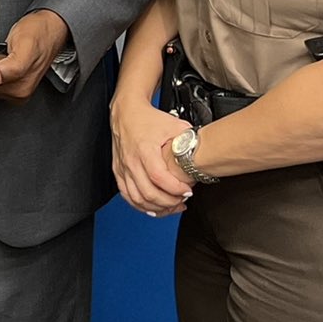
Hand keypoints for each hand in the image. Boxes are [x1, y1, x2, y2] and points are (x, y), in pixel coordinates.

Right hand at [110, 97, 193, 216]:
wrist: (127, 113)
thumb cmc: (148, 119)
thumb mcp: (174, 125)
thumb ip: (189, 140)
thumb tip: (204, 152)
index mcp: (144, 149)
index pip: (158, 177)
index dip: (175, 188)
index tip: (187, 191)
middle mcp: (131, 161)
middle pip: (148, 193)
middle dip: (169, 202)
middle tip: (182, 201)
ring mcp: (123, 168)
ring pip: (137, 199)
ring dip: (155, 208)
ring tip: (171, 206)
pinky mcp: (119, 172)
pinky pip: (127, 195)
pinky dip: (140, 205)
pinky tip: (153, 207)